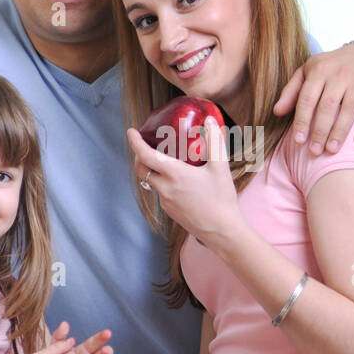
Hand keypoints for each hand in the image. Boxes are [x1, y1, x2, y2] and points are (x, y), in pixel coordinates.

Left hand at [127, 119, 242, 248]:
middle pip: (141, 170)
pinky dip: (163, 182)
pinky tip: (178, 180)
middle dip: (139, 156)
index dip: (135, 143)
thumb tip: (211, 122)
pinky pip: (161, 193)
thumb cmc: (221, 199)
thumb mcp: (220, 167)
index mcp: (175, 175)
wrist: (222, 231)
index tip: (131, 132)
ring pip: (151, 182)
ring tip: (164, 161)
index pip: (146, 156)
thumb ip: (214, 142)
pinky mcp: (170, 211)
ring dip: (152, 170)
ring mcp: (166, 202)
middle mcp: (165, 188)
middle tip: (145, 145)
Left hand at [273, 43, 353, 154]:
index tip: (298, 141)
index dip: (302, 121)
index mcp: (320, 70)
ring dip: (339, 132)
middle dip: (320, 131)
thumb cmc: (331, 67)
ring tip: (331, 150)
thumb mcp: (308, 72)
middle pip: (327, 107)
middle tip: (314, 151)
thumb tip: (276, 112)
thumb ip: (291, 91)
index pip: (308, 99)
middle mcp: (340, 74)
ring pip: (349, 110)